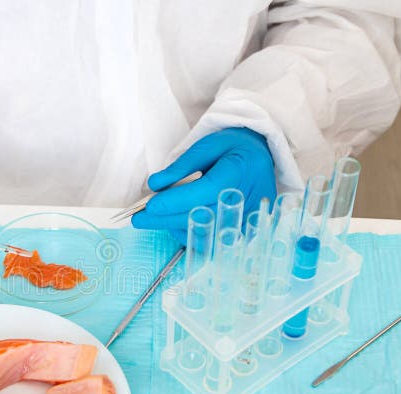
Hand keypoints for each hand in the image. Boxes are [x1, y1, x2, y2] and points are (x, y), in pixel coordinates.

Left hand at [132, 127, 276, 241]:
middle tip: (139, 219)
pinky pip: (212, 241)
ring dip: (174, 227)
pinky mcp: (245, 231)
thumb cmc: (232, 148)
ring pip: (205, 233)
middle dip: (165, 219)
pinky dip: (189, 234)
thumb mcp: (208, 144)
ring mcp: (248, 218)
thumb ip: (182, 165)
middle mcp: (247, 199)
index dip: (176, 201)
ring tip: (155, 218)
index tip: (150, 205)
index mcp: (239, 171)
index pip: (204, 192)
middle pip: (201, 215)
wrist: (261, 157)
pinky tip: (175, 224)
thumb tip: (155, 184)